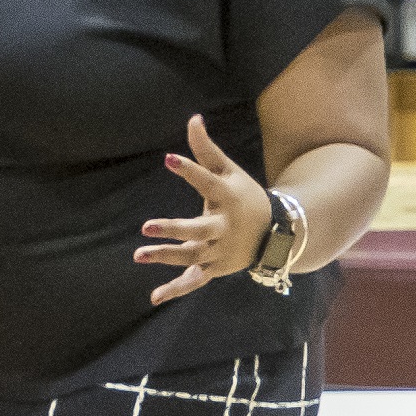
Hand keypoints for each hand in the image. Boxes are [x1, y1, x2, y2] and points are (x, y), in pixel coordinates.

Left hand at [135, 114, 271, 305]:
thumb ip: (206, 149)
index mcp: (227, 198)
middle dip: (174, 230)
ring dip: (167, 257)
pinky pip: (194, 280)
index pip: (206, 182)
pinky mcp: (216, 268)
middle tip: (146, 228)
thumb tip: (192, 118)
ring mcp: (220, 251)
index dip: (188, 170)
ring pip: (192, 256)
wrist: (277, 233)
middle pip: (198, 230)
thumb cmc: (243, 195)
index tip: (168, 159)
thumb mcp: (228, 171)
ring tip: (138, 254)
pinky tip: (154, 297)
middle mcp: (224, 227)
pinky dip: (176, 290)